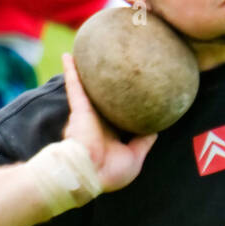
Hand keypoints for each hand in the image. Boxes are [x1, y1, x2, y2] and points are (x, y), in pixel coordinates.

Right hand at [61, 53, 156, 191]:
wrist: (89, 175)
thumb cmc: (111, 171)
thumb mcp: (135, 157)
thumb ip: (144, 141)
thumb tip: (157, 127)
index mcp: (111, 132)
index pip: (120, 113)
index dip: (127, 102)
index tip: (137, 88)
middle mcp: (99, 121)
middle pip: (105, 96)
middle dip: (108, 82)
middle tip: (115, 62)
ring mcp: (88, 113)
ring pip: (88, 86)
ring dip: (87, 70)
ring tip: (90, 50)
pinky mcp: (79, 109)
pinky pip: (74, 85)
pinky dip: (71, 70)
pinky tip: (67, 54)